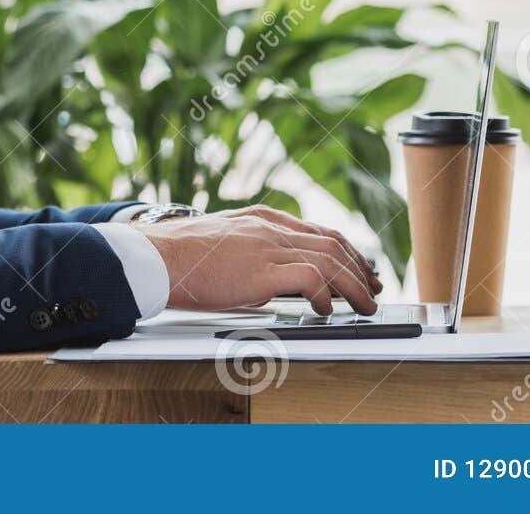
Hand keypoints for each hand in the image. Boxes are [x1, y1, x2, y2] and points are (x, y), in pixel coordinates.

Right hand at [132, 204, 381, 314]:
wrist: (157, 256)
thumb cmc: (180, 256)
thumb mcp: (223, 243)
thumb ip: (249, 251)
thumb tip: (266, 276)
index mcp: (263, 219)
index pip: (318, 231)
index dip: (346, 251)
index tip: (359, 268)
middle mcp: (271, 227)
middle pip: (332, 243)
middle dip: (360, 268)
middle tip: (373, 289)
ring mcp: (268, 246)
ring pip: (330, 260)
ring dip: (353, 286)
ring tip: (364, 305)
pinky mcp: (263, 269)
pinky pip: (311, 279)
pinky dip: (326, 294)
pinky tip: (327, 310)